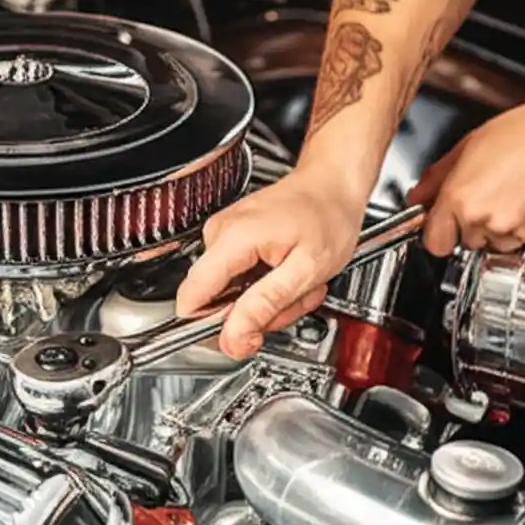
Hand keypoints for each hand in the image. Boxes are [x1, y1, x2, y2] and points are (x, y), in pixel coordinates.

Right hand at [176, 166, 368, 358]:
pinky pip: (235, 281)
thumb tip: (232, 338)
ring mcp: (221, 236)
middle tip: (291, 299)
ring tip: (294, 283)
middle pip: (213, 302)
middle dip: (254, 314)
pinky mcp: (229, 241)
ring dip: (264, 302)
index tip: (249, 333)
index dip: (216, 327)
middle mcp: (218, 235)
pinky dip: (263, 287)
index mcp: (232, 239)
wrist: (333, 186)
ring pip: (227, 296)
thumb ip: (265, 306)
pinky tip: (285, 274)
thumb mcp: (306, 271)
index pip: (191, 299)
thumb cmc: (328, 217)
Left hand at [408, 98, 524, 255]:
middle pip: (469, 242)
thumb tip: (418, 197)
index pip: (435, 243)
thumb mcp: (469, 146)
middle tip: (495, 195)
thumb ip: (437, 178)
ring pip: (500, 244)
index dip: (440, 234)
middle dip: (476, 224)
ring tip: (520, 193)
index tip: (445, 227)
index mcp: (462, 198)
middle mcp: (488, 219)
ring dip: (505, 227)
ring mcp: (519, 230)